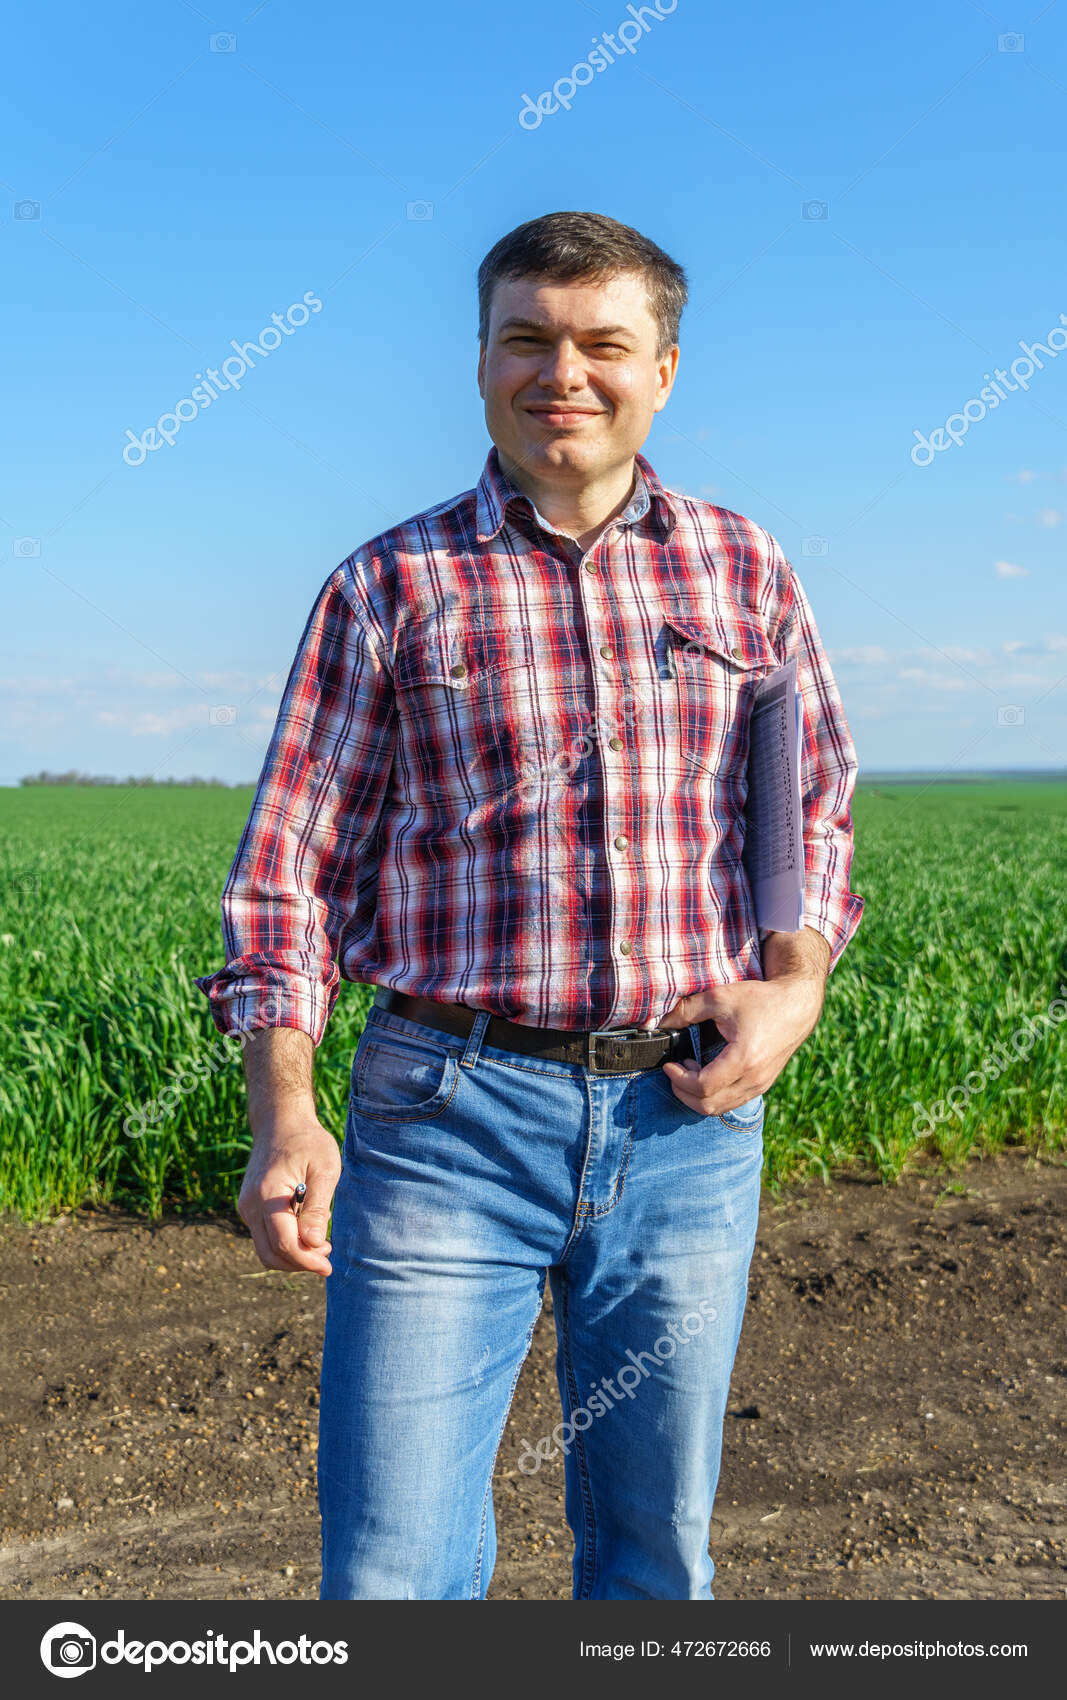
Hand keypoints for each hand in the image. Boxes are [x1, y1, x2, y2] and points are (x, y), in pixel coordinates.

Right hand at [237, 1118, 341, 1275]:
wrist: (280, 1121)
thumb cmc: (308, 1142)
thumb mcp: (324, 1170)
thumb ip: (317, 1208)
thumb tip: (313, 1244)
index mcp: (268, 1196)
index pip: (284, 1245)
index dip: (307, 1261)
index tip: (329, 1266)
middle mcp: (250, 1205)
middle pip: (270, 1255)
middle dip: (299, 1263)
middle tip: (326, 1254)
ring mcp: (247, 1207)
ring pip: (265, 1249)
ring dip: (292, 1255)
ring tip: (319, 1240)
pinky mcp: (249, 1207)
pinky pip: (264, 1236)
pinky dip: (284, 1241)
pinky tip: (305, 1225)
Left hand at [657, 972, 824, 1116]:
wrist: (797, 1004)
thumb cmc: (761, 999)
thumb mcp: (720, 997)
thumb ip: (687, 1010)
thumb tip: (661, 1023)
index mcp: (744, 1059)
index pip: (703, 1087)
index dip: (679, 1079)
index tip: (668, 1064)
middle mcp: (755, 1079)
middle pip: (709, 1106)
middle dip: (684, 1092)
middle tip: (675, 1070)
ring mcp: (761, 1085)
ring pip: (721, 1108)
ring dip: (698, 1096)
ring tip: (690, 1070)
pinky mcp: (763, 1084)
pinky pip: (732, 1102)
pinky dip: (713, 1095)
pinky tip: (707, 1073)